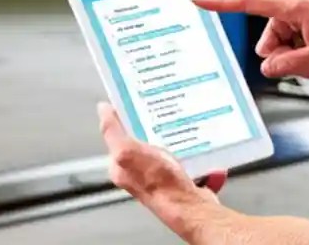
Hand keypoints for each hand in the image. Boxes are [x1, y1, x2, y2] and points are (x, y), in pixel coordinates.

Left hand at [98, 103, 225, 228]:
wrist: (190, 207)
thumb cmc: (159, 182)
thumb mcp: (127, 151)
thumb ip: (113, 132)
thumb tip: (103, 109)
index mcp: (121, 167)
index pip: (119, 137)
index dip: (128, 118)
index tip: (140, 102)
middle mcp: (139, 175)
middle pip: (146, 144)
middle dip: (158, 129)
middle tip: (166, 113)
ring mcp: (161, 179)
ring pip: (170, 153)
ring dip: (180, 143)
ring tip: (187, 131)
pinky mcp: (182, 184)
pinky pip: (192, 165)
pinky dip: (200, 159)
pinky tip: (205, 152)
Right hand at [193, 0, 308, 78]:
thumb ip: (291, 64)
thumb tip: (267, 68)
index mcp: (292, 7)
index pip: (248, 3)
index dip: (221, 3)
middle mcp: (293, 10)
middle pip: (267, 38)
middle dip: (279, 55)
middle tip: (304, 62)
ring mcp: (302, 20)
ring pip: (281, 46)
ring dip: (294, 58)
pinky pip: (294, 47)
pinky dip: (303, 56)